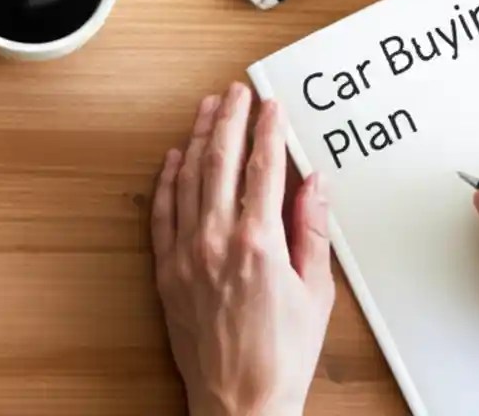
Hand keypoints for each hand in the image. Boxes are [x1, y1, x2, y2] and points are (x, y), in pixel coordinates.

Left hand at [151, 83, 333, 415]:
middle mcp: (217, 241)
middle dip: (229, 119)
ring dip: (198, 139)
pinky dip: (167, 180)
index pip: (263, 168)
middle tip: (236, 93)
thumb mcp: (316, 292)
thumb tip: (313, 184)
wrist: (239, 402)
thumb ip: (312, 230)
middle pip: (220, 161)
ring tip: (207, 111)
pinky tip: (174, 158)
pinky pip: (162, 212)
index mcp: (259, 243)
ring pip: (188, 179)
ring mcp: (187, 254)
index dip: (268, 129)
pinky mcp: (167, 271)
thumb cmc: (281, 357)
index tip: (271, 105)